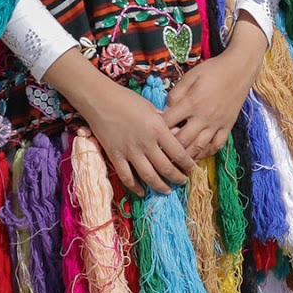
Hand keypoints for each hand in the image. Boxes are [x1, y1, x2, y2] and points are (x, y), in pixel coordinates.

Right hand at [45, 51, 196, 195]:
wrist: (100, 100)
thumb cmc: (128, 100)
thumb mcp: (152, 109)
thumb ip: (164, 123)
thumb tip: (176, 134)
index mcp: (158, 129)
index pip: (179, 153)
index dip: (188, 164)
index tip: (192, 169)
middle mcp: (146, 143)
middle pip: (166, 168)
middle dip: (177, 178)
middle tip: (183, 182)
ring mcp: (130, 151)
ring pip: (149, 176)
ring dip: (160, 186)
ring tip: (167, 190)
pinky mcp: (115, 156)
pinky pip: (127, 177)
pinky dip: (135, 187)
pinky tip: (142, 192)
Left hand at [163, 22, 265, 161]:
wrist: (240, 69)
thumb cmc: (212, 70)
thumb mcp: (190, 76)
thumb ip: (176, 94)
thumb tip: (165, 110)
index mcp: (192, 103)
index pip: (168, 122)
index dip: (157, 129)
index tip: (151, 132)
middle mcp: (204, 116)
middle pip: (183, 140)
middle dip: (169, 148)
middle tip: (160, 152)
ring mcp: (217, 123)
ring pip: (199, 147)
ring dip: (186, 156)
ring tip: (176, 161)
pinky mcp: (228, 126)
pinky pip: (217, 145)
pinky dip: (206, 153)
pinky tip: (198, 155)